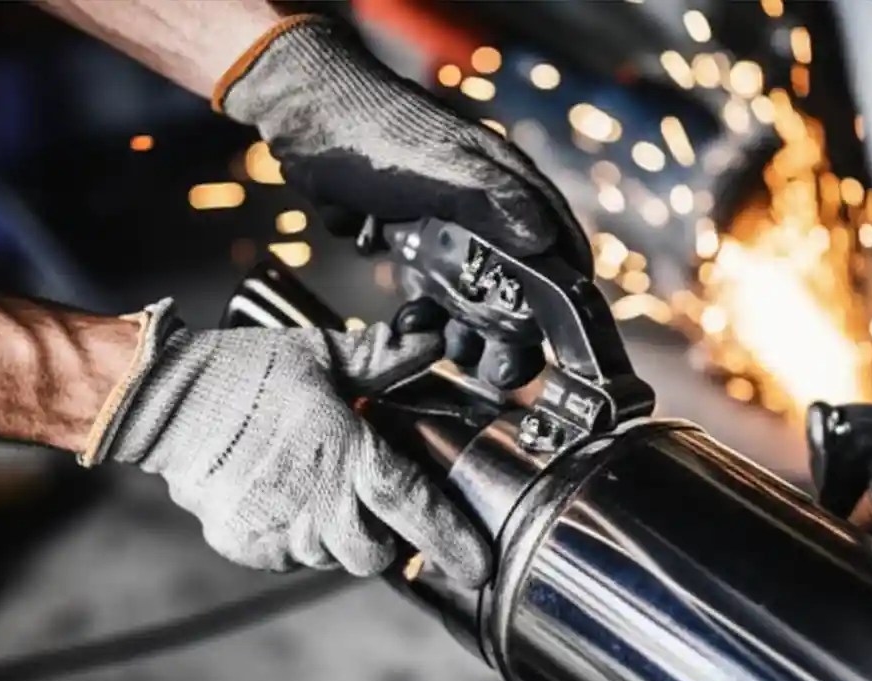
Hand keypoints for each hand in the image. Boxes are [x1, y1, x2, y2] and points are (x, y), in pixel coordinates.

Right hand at [86, 300, 489, 585]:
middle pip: (374, 555)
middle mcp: (318, 499)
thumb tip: (430, 345)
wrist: (163, 400)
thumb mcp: (321, 354)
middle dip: (382, 539)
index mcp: (347, 452)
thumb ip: (381, 358)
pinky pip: (287, 558)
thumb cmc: (244, 373)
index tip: (477, 565)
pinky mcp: (245, 544)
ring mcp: (279, 528)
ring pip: (330, 559)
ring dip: (334, 536)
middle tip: (367, 504)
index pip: (415, 506)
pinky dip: (294, 538)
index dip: (453, 540)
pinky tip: (282, 500)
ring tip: (315, 490)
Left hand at [215, 14, 590, 387]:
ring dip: (470, 331)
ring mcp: (451, 227)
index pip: (561, 248)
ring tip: (455, 355)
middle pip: (521, 285)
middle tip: (497, 371)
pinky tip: (411, 325)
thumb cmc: (375, 135)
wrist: (304, 117)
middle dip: (513, 332)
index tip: (559, 346)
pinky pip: (432, 290)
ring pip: (477, 294)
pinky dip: (428, 314)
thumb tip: (545, 244)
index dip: (566, 300)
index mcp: (510, 186)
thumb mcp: (441, 170)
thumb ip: (494, 204)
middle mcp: (490, 210)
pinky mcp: (414, 240)